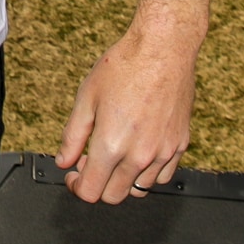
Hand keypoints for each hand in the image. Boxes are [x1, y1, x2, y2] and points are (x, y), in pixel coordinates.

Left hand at [57, 24, 198, 205]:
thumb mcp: (86, 97)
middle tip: (89, 161)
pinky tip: (137, 151)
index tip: (74, 175)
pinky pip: (162, 176)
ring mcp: (163, 153)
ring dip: (122, 179)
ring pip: (139, 189)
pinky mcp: (180, 145)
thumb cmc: (125, 65)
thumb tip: (64, 161)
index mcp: (112, 145)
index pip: (91, 191)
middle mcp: (140, 155)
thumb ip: (73, 135)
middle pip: (114, 195)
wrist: (163, 49)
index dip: (77, 186)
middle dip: (96, 184)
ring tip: (114, 153)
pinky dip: (146, 173)